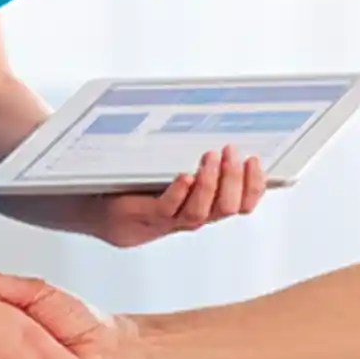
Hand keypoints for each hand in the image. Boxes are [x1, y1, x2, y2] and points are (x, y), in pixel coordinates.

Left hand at [96, 145, 266, 247]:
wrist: (105, 212)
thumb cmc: (144, 190)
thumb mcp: (178, 176)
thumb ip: (200, 165)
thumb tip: (223, 139)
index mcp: (206, 207)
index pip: (242, 205)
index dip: (254, 186)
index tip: (254, 160)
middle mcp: (192, 217)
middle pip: (226, 207)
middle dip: (233, 178)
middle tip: (231, 152)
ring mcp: (170, 220)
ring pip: (200, 210)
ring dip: (209, 182)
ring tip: (210, 156)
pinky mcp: (147, 216)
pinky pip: (168, 209)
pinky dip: (179, 193)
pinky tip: (185, 176)